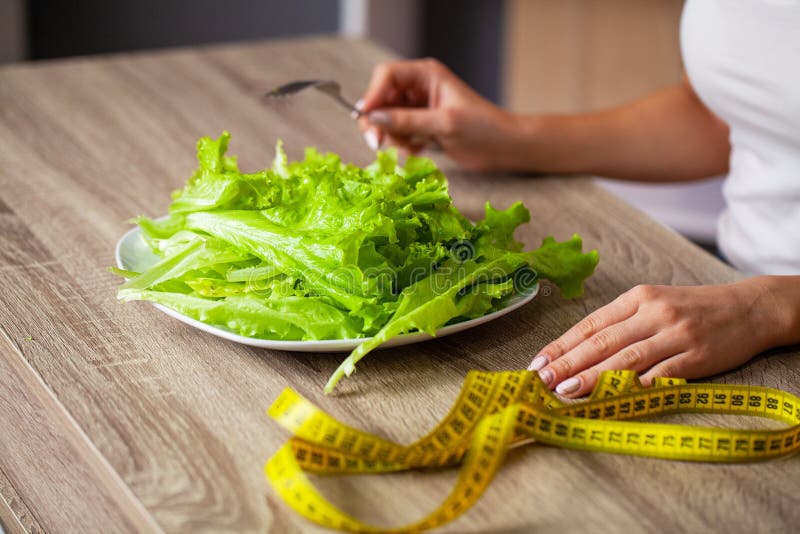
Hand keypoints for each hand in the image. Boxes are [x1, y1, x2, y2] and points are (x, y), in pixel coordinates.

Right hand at [357, 58, 524, 170]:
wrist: (505, 148)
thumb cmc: (483, 129)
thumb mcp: (444, 123)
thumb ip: (408, 120)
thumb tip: (373, 118)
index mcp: (426, 75)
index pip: (387, 76)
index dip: (373, 96)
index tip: (365, 118)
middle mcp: (419, 88)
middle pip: (382, 99)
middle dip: (378, 121)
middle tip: (377, 144)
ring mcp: (419, 108)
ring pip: (387, 119)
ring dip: (392, 136)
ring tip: (411, 148)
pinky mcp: (422, 126)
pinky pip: (399, 133)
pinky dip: (403, 144)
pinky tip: (418, 151)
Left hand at [528, 277, 793, 396]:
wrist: (749, 308)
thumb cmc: (692, 309)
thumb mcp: (654, 304)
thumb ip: (620, 324)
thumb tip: (577, 353)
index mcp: (637, 298)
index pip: (590, 324)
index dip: (561, 345)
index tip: (537, 363)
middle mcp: (653, 313)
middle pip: (602, 341)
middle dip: (568, 362)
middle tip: (541, 380)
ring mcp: (675, 334)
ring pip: (625, 358)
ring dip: (593, 376)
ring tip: (566, 389)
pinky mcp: (696, 356)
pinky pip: (660, 374)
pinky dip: (635, 386)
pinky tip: (614, 398)